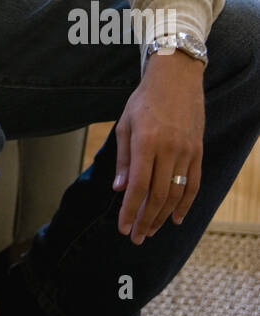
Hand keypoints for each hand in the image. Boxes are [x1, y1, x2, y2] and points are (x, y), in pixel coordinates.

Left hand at [112, 52, 203, 243]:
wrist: (175, 78)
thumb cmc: (144, 100)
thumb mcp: (125, 124)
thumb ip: (123, 159)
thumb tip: (119, 189)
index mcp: (145, 143)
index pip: (137, 187)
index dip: (130, 211)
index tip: (123, 228)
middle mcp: (168, 150)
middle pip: (157, 196)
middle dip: (145, 220)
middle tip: (136, 237)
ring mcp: (186, 152)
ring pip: (176, 194)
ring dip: (163, 216)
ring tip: (151, 230)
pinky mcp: (197, 152)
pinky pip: (193, 184)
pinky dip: (186, 204)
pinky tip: (176, 218)